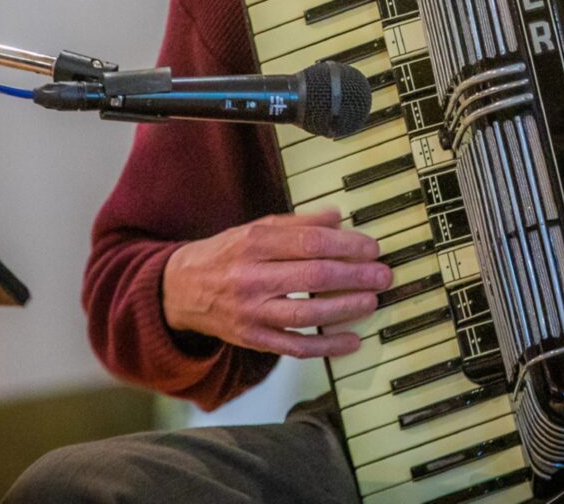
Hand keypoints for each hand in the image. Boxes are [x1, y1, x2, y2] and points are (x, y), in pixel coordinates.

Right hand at [162, 207, 391, 358]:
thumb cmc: (226, 254)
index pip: (309, 243)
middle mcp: (250, 277)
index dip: (346, 245)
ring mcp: (250, 312)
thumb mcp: (257, 228)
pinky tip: (352, 340)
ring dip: (345, 308)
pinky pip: (294, 347)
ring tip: (371, 301)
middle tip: (382, 275)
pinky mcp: (252, 339)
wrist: (181, 290)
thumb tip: (338, 216)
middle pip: (312, 276)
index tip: (371, 248)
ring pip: (305, 313)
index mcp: (254, 243)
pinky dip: (326, 346)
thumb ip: (298, 223)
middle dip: (354, 276)